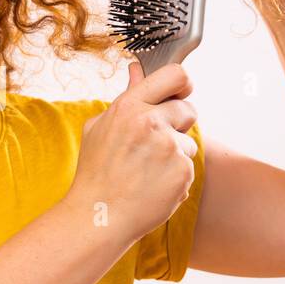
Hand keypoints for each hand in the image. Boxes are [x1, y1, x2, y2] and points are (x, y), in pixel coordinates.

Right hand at [66, 59, 197, 244]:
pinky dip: (175, 177)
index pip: (174, 75)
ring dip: (175, 155)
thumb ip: (126, 96)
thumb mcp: (101, 127)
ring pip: (188, 142)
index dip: (183, 83)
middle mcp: (150, 123)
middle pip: (188, 110)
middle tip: (156, 144)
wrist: (99, 214)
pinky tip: (153, 186)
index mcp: (129, 107)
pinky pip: (188, 167)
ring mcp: (169, 148)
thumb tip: (136, 69)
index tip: (182, 92)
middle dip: (178, 125)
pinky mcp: (182, 171)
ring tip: (148, 172)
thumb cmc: (96, 171)